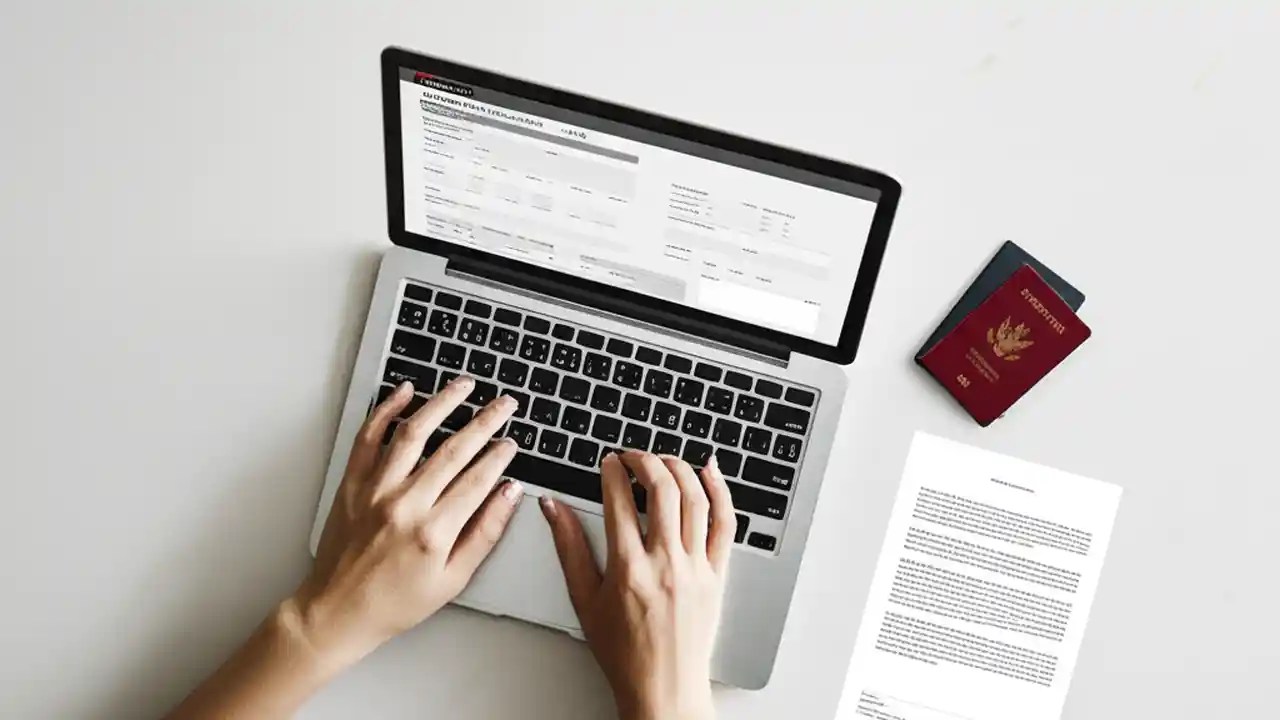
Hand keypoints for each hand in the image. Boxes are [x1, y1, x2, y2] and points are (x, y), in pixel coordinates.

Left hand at [296, 377, 524, 666]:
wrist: (336, 611)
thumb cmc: (395, 602)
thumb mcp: (453, 579)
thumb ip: (485, 532)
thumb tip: (510, 494)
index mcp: (434, 532)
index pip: (478, 479)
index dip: (500, 456)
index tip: (512, 442)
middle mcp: (405, 504)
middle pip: (454, 449)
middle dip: (485, 421)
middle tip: (503, 405)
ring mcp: (375, 490)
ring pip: (414, 432)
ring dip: (442, 402)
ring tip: (463, 385)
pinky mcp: (352, 484)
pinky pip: (369, 437)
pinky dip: (387, 410)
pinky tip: (405, 392)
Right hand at [541, 451, 734, 719]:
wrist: (664, 687)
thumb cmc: (622, 650)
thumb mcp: (584, 599)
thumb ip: (569, 547)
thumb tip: (552, 508)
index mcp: (628, 568)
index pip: (619, 501)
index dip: (613, 471)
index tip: (609, 462)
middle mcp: (665, 563)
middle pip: (662, 490)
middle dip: (646, 460)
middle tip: (633, 455)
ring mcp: (696, 568)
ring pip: (695, 499)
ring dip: (679, 469)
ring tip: (664, 460)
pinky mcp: (718, 574)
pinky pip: (726, 524)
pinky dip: (720, 492)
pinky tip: (709, 472)